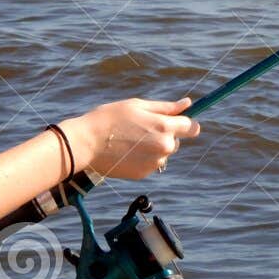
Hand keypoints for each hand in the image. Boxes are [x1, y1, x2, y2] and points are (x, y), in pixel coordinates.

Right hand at [68, 96, 200, 180]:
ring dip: (153, 147)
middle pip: (176, 140)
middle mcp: (164, 147)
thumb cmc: (110, 118)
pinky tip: (125, 151)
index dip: (187, 123)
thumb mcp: (138, 106)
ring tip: (130, 140)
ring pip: (163, 153)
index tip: (179, 121)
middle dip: (165, 134)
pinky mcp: (143, 174)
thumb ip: (166, 107)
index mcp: (165, 127)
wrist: (86, 143)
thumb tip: (187, 104)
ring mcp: (154, 163)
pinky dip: (143, 158)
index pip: (192, 127)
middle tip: (140, 128)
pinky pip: (150, 163)